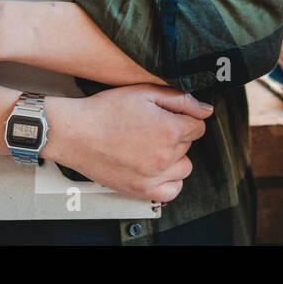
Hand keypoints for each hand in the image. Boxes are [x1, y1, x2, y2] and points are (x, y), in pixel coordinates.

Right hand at [42, 86, 213, 202]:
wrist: (75, 132)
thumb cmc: (106, 110)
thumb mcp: (144, 92)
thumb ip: (181, 99)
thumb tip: (207, 110)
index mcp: (169, 129)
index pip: (199, 126)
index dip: (184, 118)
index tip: (167, 116)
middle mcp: (165, 156)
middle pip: (189, 145)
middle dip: (177, 135)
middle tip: (152, 127)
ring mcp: (154, 176)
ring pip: (184, 167)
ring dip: (175, 157)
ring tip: (152, 146)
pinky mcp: (141, 191)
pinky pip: (172, 190)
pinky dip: (169, 180)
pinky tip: (157, 168)